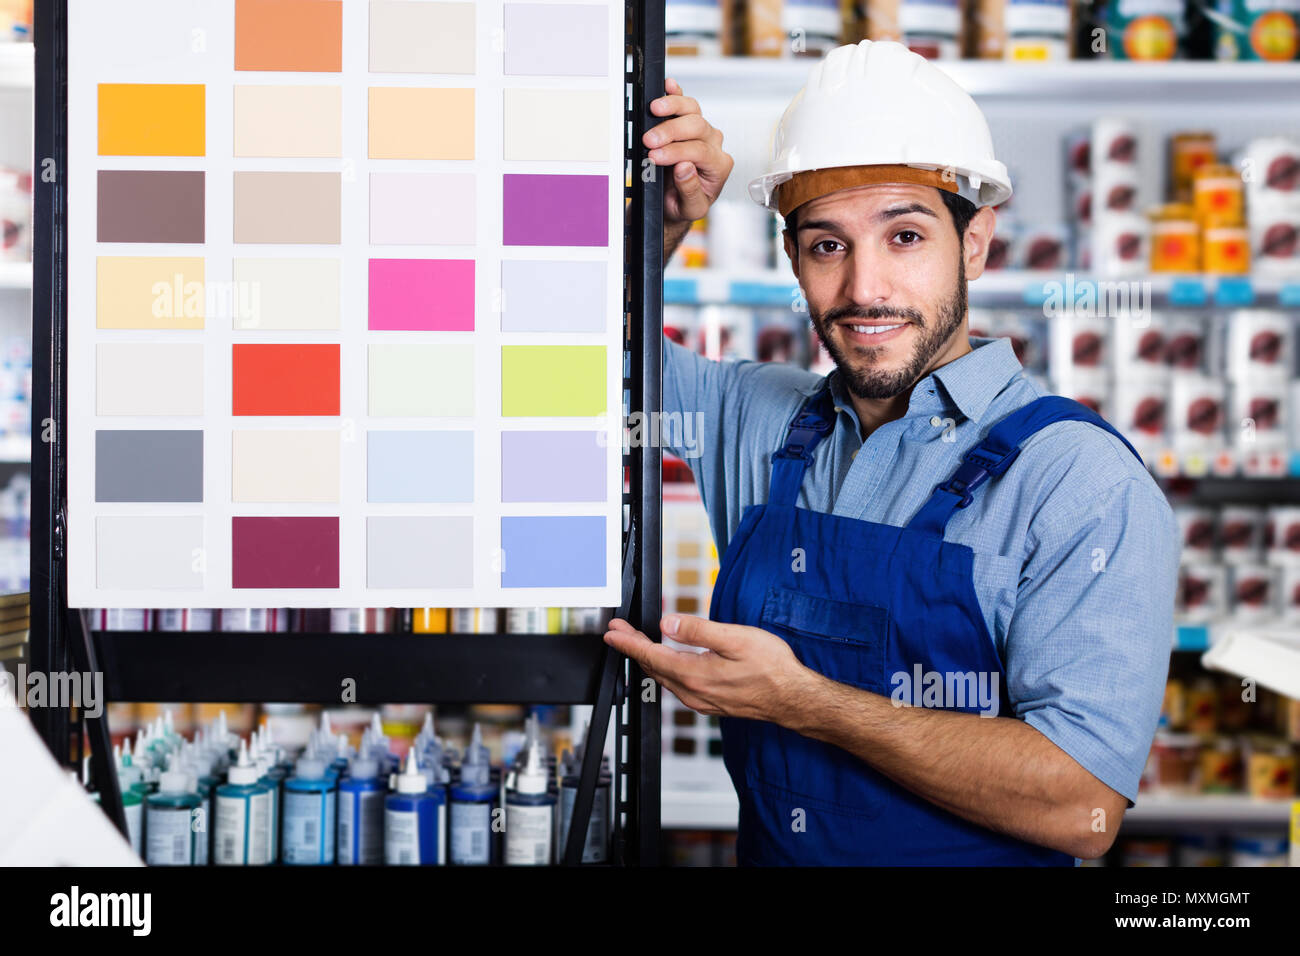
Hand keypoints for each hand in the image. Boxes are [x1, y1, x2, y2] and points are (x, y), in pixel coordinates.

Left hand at [602, 614, 810, 721]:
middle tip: (619, 631)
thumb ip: (698, 630)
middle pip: (652, 667)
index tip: (612, 631)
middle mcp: (693, 692)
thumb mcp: (735, 639)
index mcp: (695, 674)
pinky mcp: (710, 704)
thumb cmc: (772, 669)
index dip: (628, 642)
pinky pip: (677, 686)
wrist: (793, 699)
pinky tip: (667, 661)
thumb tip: (668, 622)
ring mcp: (701, 701)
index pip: (650, 655)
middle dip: (632, 647)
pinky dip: (665, 670)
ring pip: (663, 678)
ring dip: (648, 659)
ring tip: (637, 642)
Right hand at [645, 77, 734, 226]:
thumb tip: (684, 167)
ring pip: (693, 111)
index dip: (676, 152)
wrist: (677, 202)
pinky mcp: (688, 122)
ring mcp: (702, 131)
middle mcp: (714, 144)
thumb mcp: (691, 208)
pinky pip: (686, 104)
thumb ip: (690, 190)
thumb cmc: (685, 204)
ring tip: (655, 109)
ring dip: (673, 107)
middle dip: (671, 132)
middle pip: (697, 127)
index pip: (700, 151)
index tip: (654, 157)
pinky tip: (669, 85)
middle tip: (649, 140)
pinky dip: (677, 93)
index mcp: (719, 166)